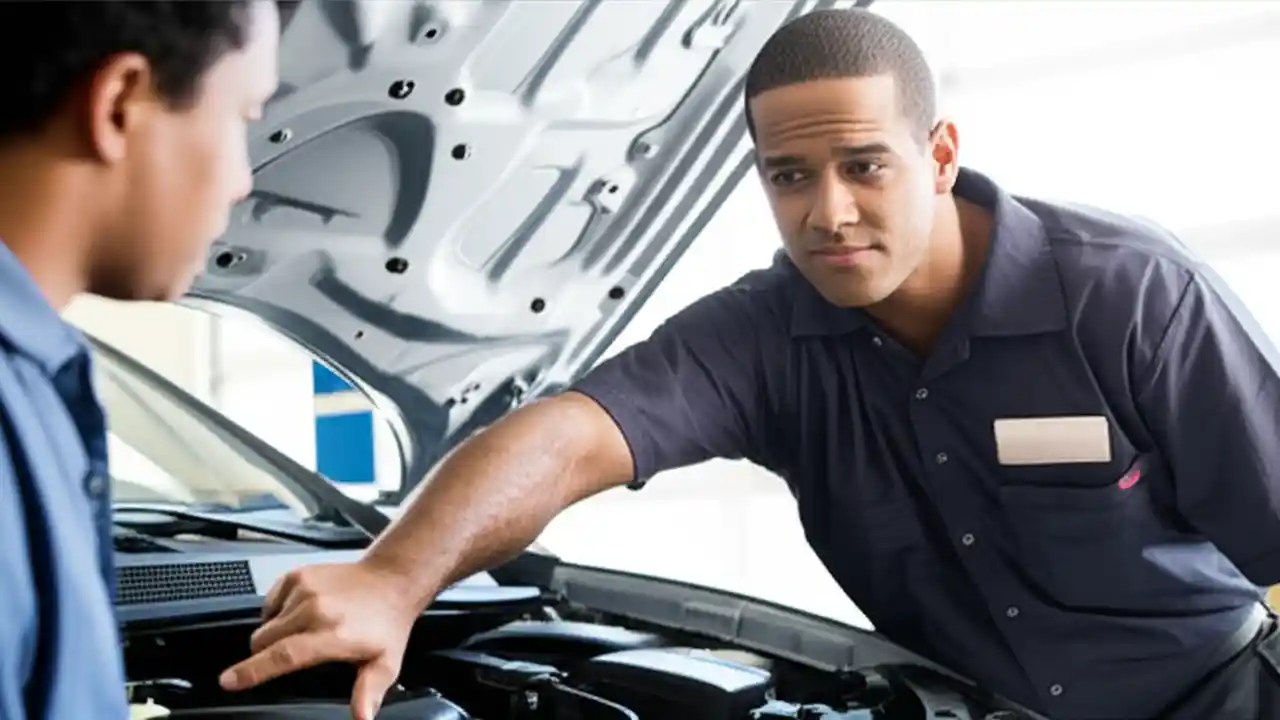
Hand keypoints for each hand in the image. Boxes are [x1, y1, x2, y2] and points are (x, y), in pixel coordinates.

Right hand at [218, 558, 422, 719]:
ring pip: (265, 623)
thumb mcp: (384, 664)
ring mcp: (305, 589)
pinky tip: (300, 615)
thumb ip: (368, 691)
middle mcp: (315, 609)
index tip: (228, 681)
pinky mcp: (297, 575)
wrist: (391, 579)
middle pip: (264, 641)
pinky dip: (277, 613)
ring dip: (274, 634)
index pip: (283, 655)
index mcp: (333, 634)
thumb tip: (362, 717)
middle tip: (293, 655)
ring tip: (305, 632)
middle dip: (265, 655)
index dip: (252, 671)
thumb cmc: (386, 624)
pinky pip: (270, 602)